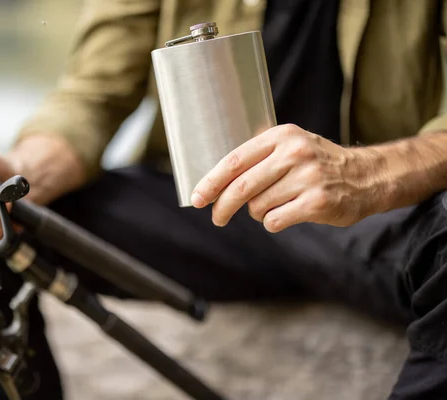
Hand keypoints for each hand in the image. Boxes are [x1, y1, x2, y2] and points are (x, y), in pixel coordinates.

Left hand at [191, 124, 382, 231]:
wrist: (366, 177)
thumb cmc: (318, 164)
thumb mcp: (290, 146)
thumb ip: (256, 158)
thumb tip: (214, 181)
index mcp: (281, 136)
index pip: (234, 160)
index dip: (211, 182)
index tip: (197, 198)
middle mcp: (294, 153)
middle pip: (241, 187)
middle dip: (222, 206)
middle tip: (217, 218)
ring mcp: (307, 178)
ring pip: (257, 207)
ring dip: (258, 212)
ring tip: (275, 204)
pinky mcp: (316, 203)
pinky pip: (274, 220)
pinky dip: (273, 222)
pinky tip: (287, 213)